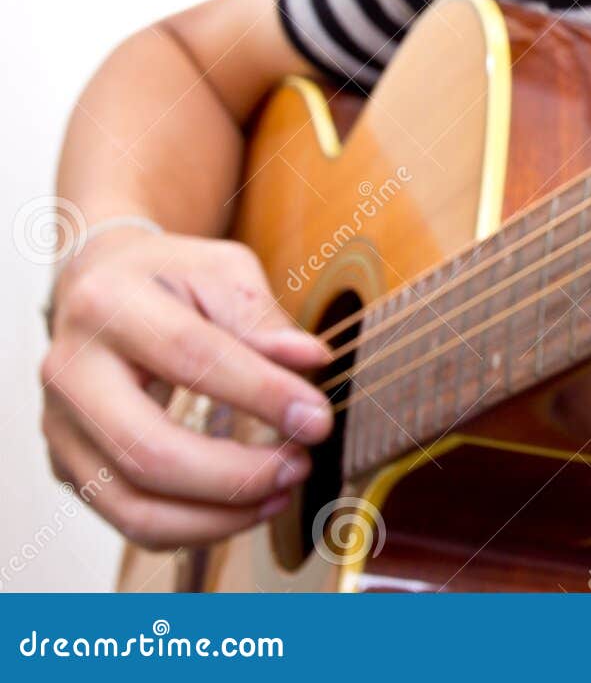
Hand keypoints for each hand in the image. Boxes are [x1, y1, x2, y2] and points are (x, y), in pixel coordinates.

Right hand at [41, 226, 331, 548]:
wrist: (100, 284)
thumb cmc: (170, 277)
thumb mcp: (221, 271)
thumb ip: (261, 317)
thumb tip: (309, 361)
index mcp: (107, 304)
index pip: (189, 357)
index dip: (261, 393)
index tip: (319, 417)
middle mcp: (70, 371)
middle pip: (149, 451)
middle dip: (237, 474)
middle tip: (301, 463)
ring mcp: (61, 426)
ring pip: (134, 504)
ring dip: (220, 515)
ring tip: (283, 491)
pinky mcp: (69, 465)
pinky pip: (130, 518)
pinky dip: (196, 528)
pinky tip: (250, 508)